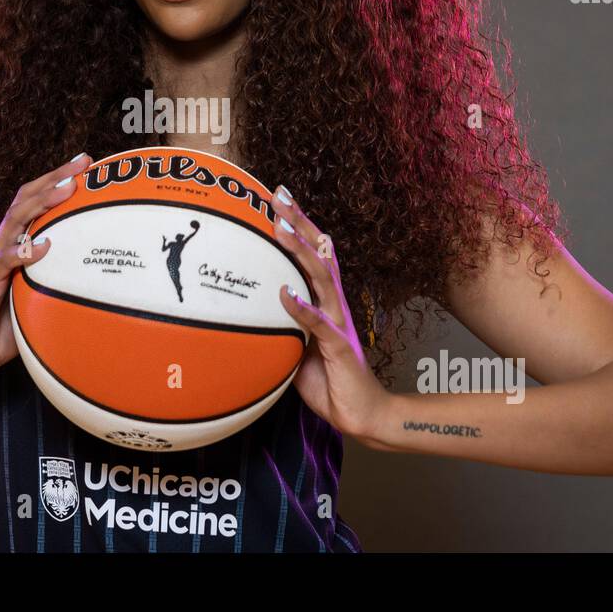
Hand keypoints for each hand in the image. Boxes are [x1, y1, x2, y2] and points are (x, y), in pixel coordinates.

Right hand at [0, 152, 91, 386]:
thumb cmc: (0, 326)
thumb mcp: (36, 298)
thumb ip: (58, 282)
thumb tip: (98, 277)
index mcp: (14, 246)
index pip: (33, 203)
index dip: (56, 180)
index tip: (86, 164)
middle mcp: (2, 248)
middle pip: (25, 201)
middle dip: (54, 179)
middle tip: (83, 164)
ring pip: (15, 224)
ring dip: (42, 204)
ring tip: (67, 190)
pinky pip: (5, 265)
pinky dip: (23, 253)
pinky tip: (43, 245)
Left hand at [271, 185, 388, 445]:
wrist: (362, 417)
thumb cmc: (329, 383)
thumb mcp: (295, 351)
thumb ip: (280, 328)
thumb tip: (250, 314)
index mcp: (326, 304)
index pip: (314, 256)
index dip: (300, 227)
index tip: (279, 199)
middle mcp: (335, 306)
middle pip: (320, 254)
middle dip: (300, 223)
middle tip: (279, 194)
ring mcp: (339, 324)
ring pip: (322, 278)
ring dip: (300, 252)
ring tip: (280, 228)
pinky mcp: (340, 347)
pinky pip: (318, 324)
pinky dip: (302, 307)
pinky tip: (285, 293)